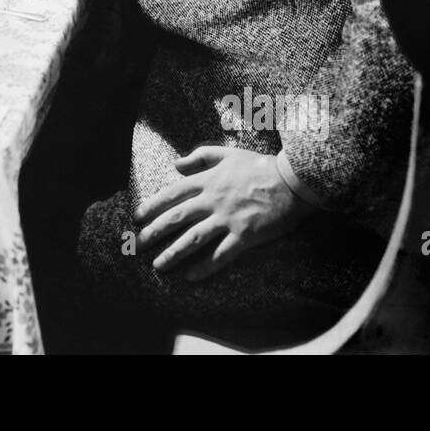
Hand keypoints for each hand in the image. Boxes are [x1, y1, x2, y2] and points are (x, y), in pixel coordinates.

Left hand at [134, 146, 312, 281]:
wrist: (292, 180)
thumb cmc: (260, 166)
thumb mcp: (228, 153)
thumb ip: (201, 156)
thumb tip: (176, 163)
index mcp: (208, 180)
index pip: (172, 194)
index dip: (152, 205)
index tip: (137, 217)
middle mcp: (213, 200)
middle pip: (177, 218)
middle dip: (154, 232)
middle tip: (138, 245)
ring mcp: (228, 219)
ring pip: (193, 238)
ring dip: (173, 253)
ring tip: (158, 265)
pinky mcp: (245, 235)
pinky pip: (221, 255)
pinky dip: (205, 267)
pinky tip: (191, 277)